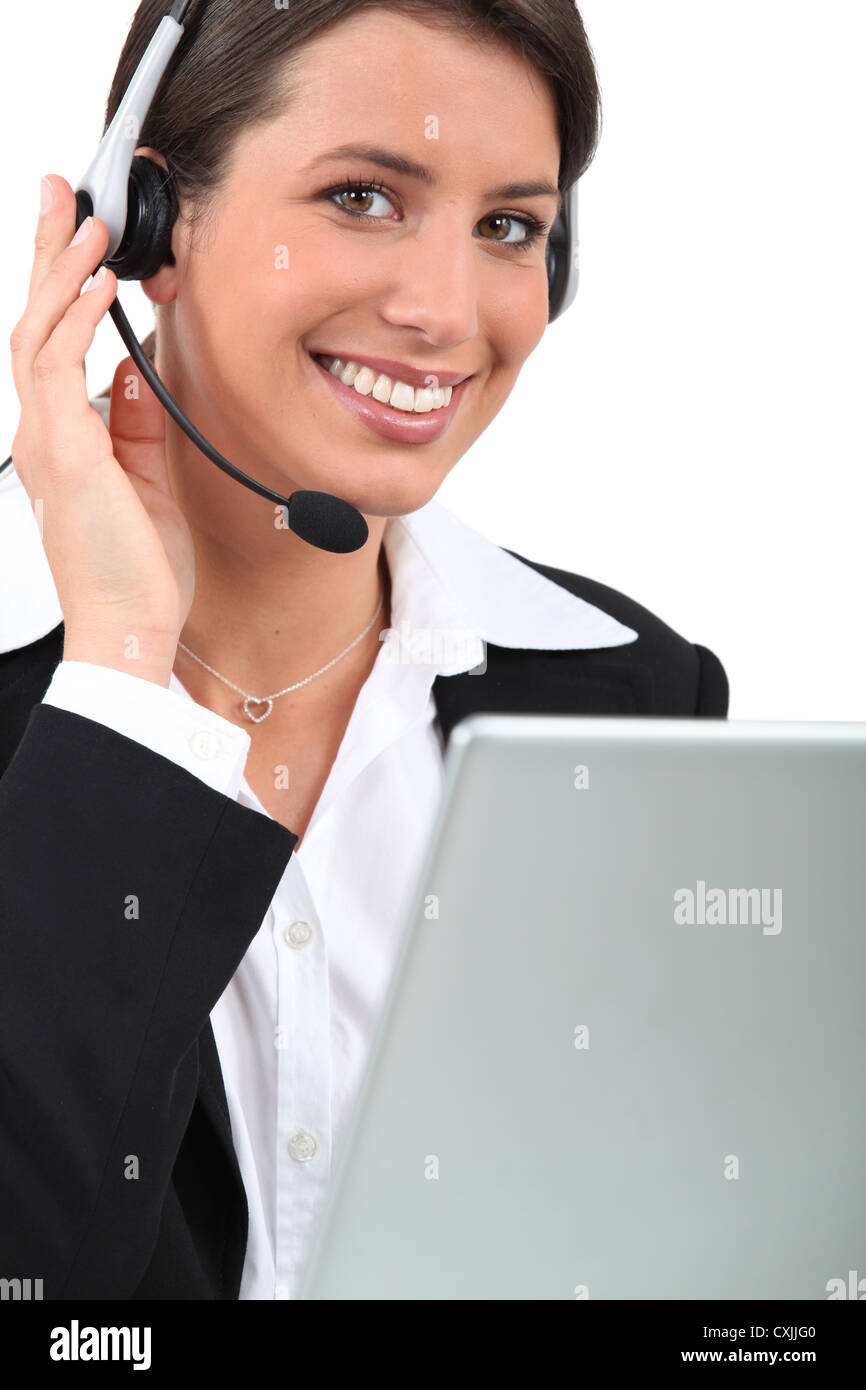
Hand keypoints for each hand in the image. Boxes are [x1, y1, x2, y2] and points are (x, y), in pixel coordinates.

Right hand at [8, 174, 193, 683]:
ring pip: (37, 332)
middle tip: (58, 192)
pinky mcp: (63, 451)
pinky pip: (60, 366)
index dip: (61, 285)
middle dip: (46, 252)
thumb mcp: (145, 480)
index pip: (52, 345)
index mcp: (60, 440)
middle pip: (32, 322)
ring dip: (63, 270)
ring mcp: (47, 440)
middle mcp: (42, 433)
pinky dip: (77, 317)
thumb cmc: (137, 570)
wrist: (130, 629)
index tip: (80, 239)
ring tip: (86, 220)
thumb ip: (134, 424)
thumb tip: (133, 372)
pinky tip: (100, 281)